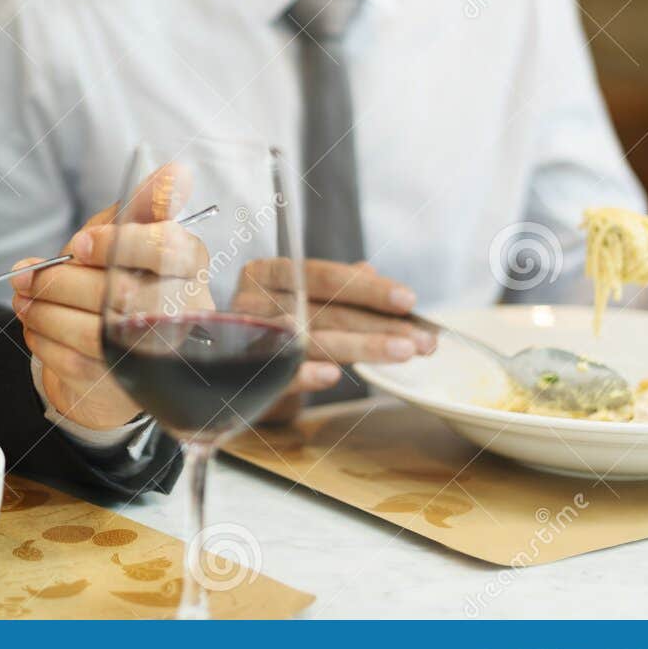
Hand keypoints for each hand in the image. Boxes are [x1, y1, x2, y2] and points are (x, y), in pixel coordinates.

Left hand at [9, 172, 201, 429]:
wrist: (124, 341)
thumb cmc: (128, 272)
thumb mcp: (134, 230)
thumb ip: (145, 202)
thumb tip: (175, 173)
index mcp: (190, 261)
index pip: (166, 250)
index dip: (118, 244)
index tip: (80, 242)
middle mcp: (184, 309)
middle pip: (122, 294)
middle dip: (61, 282)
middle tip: (24, 274)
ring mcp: (158, 351)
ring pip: (94, 332)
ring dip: (45, 312)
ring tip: (22, 297)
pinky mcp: (126, 380)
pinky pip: (76, 360)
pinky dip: (45, 339)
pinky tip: (36, 324)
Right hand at [235, 259, 435, 422]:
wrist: (226, 372)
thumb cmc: (272, 330)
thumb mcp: (302, 303)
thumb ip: (335, 290)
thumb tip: (370, 272)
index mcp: (267, 274)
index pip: (321, 276)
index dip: (366, 288)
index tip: (408, 300)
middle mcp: (251, 301)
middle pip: (324, 310)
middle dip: (378, 324)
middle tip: (421, 339)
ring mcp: (243, 338)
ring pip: (309, 340)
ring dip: (359, 347)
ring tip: (402, 352)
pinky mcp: (242, 376)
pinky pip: (276, 374)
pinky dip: (305, 375)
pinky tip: (333, 376)